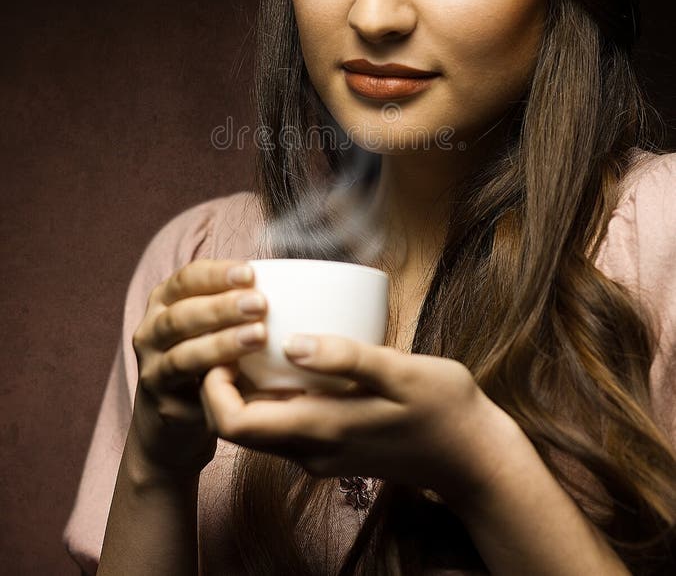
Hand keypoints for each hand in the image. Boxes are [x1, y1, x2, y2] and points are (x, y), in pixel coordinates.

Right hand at [129, 259, 267, 476]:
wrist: (176, 420)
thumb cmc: (212, 359)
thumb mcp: (218, 325)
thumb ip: (240, 304)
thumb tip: (297, 287)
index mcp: (166, 301)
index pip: (188, 279)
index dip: (217, 274)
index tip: (251, 272)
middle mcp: (152, 330)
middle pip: (182, 314)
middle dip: (222, 306)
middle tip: (260, 303)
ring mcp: (152, 367)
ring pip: (183, 353)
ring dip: (222, 342)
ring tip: (259, 335)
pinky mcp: (163, 402)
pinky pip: (188, 390)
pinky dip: (214, 377)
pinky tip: (240, 373)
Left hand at [200, 334, 516, 507]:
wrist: (473, 455)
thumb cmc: (442, 408)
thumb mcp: (400, 372)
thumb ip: (345, 358)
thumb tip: (291, 344)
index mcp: (320, 430)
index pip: (234, 425)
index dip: (213, 387)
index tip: (223, 344)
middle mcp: (310, 451)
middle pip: (238, 427)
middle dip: (222, 383)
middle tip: (235, 333)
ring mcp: (321, 454)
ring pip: (260, 427)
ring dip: (247, 389)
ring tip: (257, 339)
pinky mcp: (333, 448)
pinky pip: (285, 425)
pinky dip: (274, 395)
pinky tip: (292, 360)